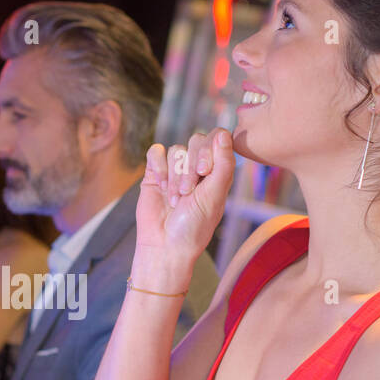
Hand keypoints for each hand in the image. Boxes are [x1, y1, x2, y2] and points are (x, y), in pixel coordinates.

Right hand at [136, 128, 236, 265]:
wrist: (165, 245)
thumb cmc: (194, 227)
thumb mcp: (215, 196)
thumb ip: (223, 164)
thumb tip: (223, 134)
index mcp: (217, 172)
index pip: (218, 139)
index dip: (210, 148)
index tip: (204, 171)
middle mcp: (197, 168)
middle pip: (196, 140)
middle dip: (190, 166)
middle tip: (188, 191)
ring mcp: (175, 170)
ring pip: (176, 150)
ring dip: (175, 175)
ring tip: (175, 199)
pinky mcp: (155, 173)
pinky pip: (156, 152)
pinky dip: (159, 167)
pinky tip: (160, 186)